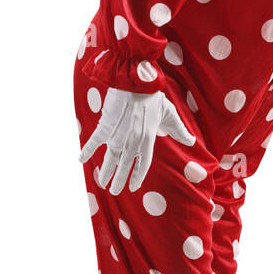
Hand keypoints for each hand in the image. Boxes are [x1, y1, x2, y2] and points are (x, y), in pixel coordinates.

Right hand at [79, 88, 195, 194]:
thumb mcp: (170, 114)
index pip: (143, 164)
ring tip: (102, 183)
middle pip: (124, 166)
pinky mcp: (105, 126)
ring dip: (105, 172)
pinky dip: (87, 151)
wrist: (135, 82)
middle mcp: (132, 141)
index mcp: (148, 139)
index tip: (133, 186)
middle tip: (114, 191)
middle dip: (119, 180)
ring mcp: (117, 135)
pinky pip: (94, 142)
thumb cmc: (154, 96)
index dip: (137, 176)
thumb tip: (191, 141)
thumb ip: (179, 130)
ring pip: (110, 159)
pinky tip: (81, 160)